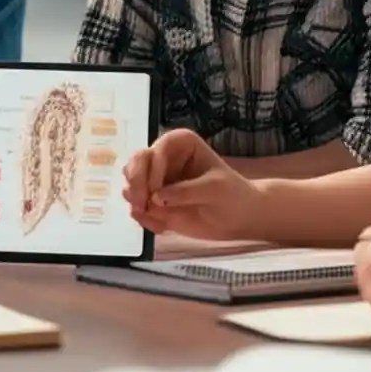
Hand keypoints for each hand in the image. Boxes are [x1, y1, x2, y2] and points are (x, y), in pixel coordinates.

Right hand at [122, 129, 264, 240]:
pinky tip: (164, 228)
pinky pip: (137, 207)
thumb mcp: (214, 190)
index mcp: (180, 144)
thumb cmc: (232, 195)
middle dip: (136, 185)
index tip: (156, 191)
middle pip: (136, 163)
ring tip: (158, 219)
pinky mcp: (153, 201)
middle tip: (141, 207)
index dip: (152, 169)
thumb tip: (156, 198)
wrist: (239, 219)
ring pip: (130, 183)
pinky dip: (145, 219)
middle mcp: (164, 158)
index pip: (157, 149)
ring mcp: (156, 180)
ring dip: (137, 202)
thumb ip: (185, 192)